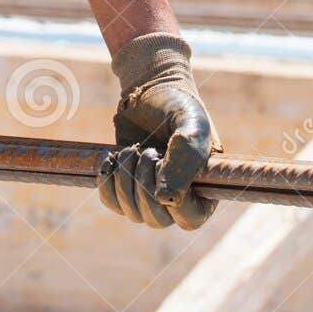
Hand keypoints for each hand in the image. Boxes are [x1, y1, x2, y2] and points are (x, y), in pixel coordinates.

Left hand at [98, 33, 220, 230]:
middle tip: (146, 149)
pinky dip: (108, 181)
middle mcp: (179, 202)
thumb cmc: (178, 108)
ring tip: (132, 148)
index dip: (172, 194)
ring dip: (125, 179)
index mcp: (204, 191)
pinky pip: (112, 203)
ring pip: (133, 213)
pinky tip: (113, 158)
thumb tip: (165, 199)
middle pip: (156, 219)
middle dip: (144, 182)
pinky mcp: (126, 189)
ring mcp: (151, 198)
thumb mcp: (190, 126)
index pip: (189, 218)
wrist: (150, 92)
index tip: (161, 160)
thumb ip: (185, 159)